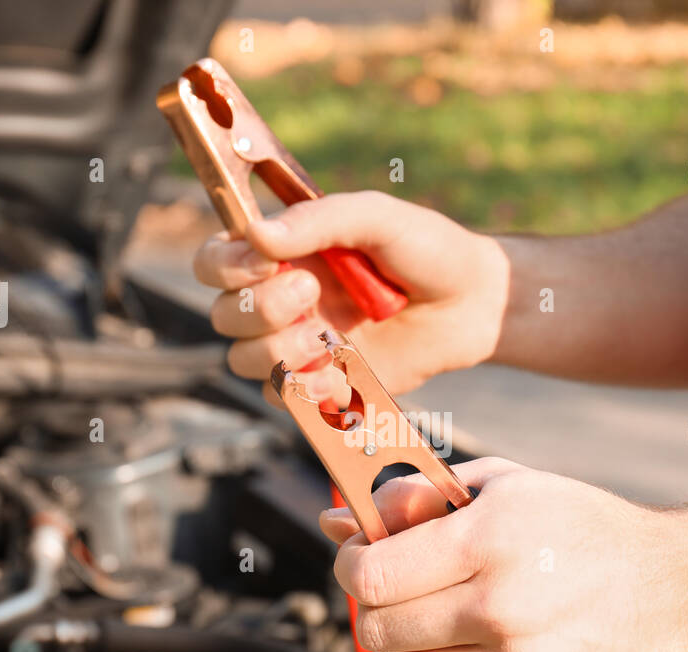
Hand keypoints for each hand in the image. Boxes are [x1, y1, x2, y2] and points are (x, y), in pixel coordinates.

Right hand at [192, 191, 508, 401]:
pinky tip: (339, 376)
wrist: (472, 305)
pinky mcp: (322, 382)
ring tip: (331, 339)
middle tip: (311, 292)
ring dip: (280, 351)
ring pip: (245, 360)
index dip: (225, 265)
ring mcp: (299, 344)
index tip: (266, 260)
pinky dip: (304, 389)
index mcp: (283, 252)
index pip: (215, 260)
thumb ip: (319, 220)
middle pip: (223, 315)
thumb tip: (257, 235)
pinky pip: (283, 397)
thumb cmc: (427, 249)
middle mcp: (280, 298)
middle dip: (260, 308)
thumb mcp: (377, 217)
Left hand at [320, 458, 687, 651]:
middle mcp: (504, 608)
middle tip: (404, 593)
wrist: (671, 589)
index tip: (361, 561)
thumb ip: (416, 499)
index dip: (351, 567)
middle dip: (377, 609)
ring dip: (408, 650)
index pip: (371, 576)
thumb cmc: (580, 530)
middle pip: (380, 630)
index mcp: (491, 540)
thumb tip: (335, 523)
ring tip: (443, 625)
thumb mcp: (503, 486)